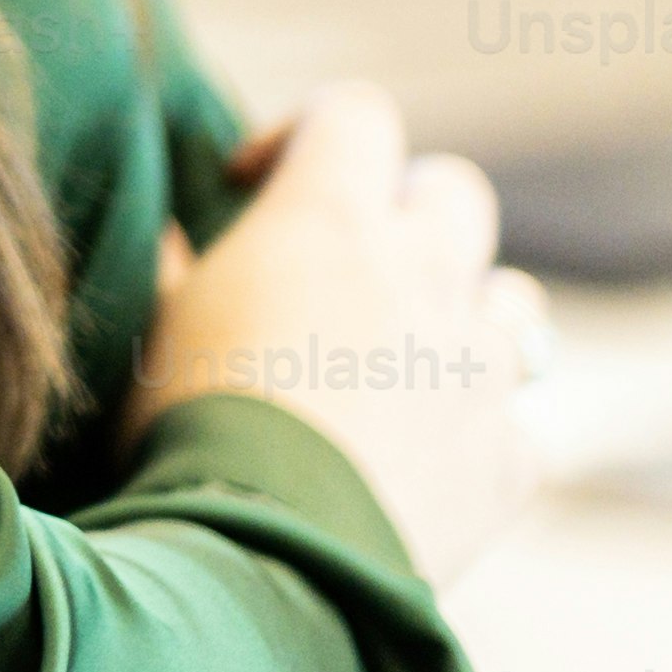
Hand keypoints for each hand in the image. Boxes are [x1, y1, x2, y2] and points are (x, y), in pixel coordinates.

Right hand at [135, 80, 545, 585]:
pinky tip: (427, 466)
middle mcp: (426, 274)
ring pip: (514, 304)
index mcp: (332, 219)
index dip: (305, 135)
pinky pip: (518, 430)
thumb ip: (176, 263)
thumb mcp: (153, 326)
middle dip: (409, 213)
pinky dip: (480, 438)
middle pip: (454, 192)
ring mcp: (479, 369)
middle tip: (351, 265)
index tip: (249, 186)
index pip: (355, 113)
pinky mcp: (506, 463)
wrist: (261, 558)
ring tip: (404, 363)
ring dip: (465, 318)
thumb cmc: (184, 427)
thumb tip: (171, 234)